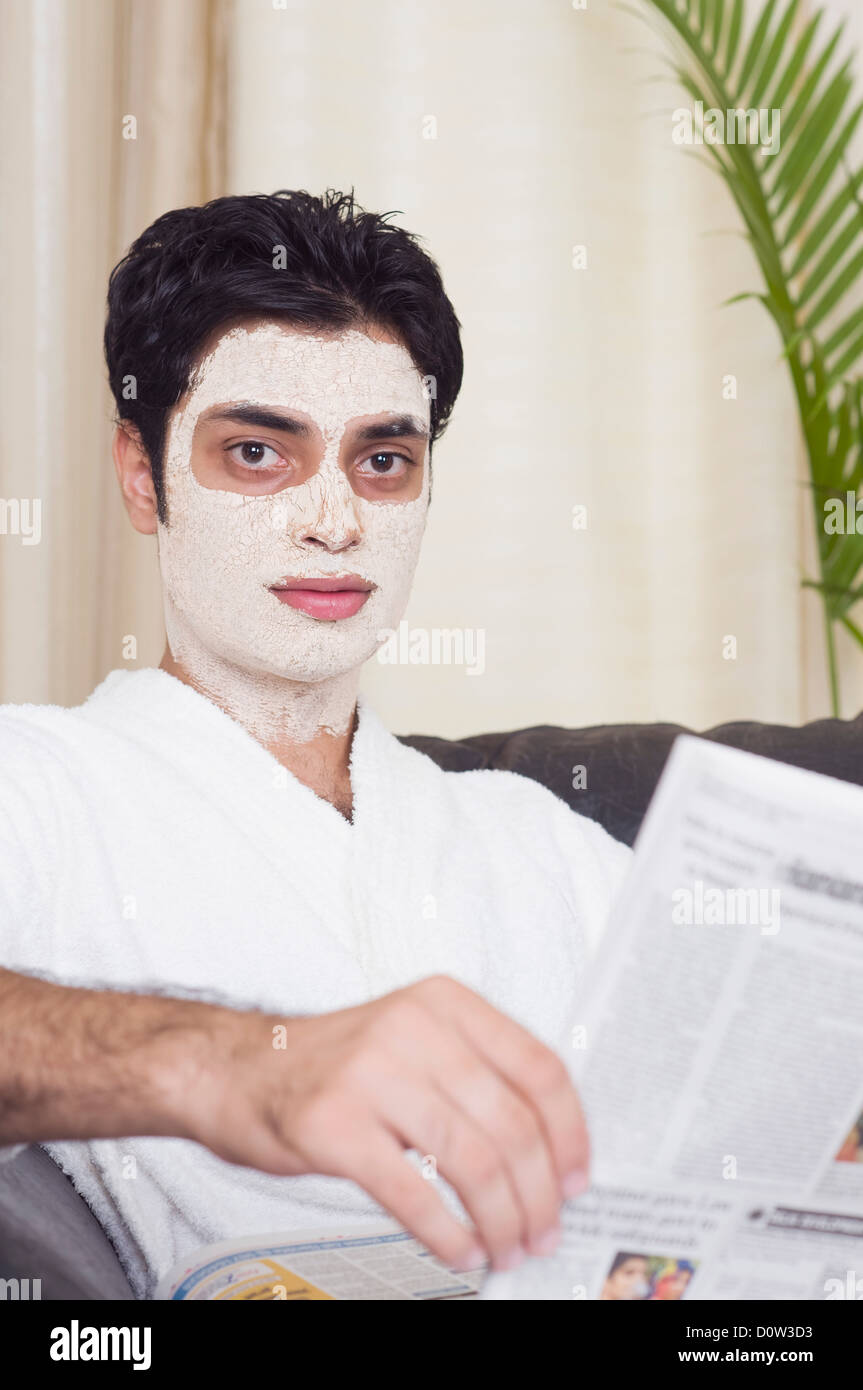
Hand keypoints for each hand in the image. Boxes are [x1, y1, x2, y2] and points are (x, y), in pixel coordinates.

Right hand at [181, 975, 589, 1273]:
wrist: (239, 1069)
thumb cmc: (335, 1064)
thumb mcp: (413, 1039)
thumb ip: (476, 1077)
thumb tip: (549, 1155)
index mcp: (444, 1002)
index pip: (538, 1067)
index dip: (569, 1134)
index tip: (576, 1178)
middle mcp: (412, 1027)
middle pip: (511, 1123)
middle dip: (539, 1194)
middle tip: (543, 1231)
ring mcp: (370, 1073)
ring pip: (472, 1160)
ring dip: (500, 1220)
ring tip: (506, 1248)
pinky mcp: (334, 1125)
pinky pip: (414, 1191)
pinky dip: (448, 1233)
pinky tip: (460, 1251)